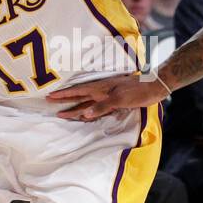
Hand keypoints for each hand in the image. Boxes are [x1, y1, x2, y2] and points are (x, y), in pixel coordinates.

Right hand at [47, 74, 168, 120]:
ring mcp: (107, 97)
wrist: (154, 87)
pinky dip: (88, 112)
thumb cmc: (137, 92)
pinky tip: (84, 115)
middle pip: (78, 97)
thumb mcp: (119, 99)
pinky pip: (96, 108)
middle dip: (64, 100)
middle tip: (49, 101)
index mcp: (100, 89)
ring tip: (61, 112)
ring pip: (86, 103)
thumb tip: (84, 114)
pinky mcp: (114, 102)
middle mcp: (100, 92)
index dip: (64, 94)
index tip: (50, 96)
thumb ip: (101, 107)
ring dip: (74, 107)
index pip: (77, 92)